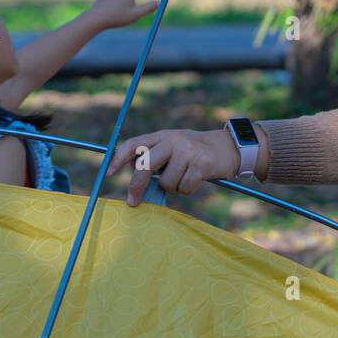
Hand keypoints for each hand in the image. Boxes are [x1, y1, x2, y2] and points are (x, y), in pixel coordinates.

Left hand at [107, 129, 238, 205]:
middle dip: (136, 186)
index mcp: (163, 135)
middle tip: (132, 202)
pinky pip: (184, 188)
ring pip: (166, 182)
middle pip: (145, 165)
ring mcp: (188, 152)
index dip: (119, 158)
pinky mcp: (201, 164)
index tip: (109, 173)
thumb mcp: (174, 146)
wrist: (229, 147)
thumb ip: (154, 154)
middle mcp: (174, 140)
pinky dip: (187, 189)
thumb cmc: (195, 151)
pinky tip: (196, 179)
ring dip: (173, 186)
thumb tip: (130, 169)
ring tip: (185, 177)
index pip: (135, 143)